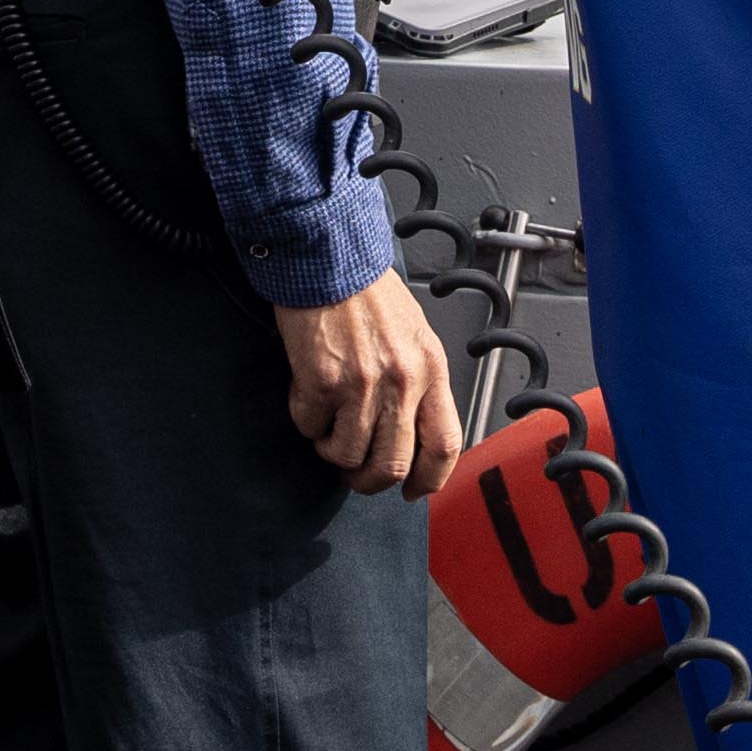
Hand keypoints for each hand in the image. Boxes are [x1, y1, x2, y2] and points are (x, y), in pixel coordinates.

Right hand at [276, 271, 457, 495]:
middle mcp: (402, 381)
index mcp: (431, 369)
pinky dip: (307, 421)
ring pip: (347, 456)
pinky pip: (311, 428)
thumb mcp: (414, 336)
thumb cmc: (368, 294)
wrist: (329, 260)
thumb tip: (411, 433)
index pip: (444, 444)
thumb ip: (419, 383)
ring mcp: (362, 384)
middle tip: (354, 471)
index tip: (412, 490)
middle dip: (368, 480)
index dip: (429, 480)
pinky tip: (309, 395)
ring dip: (332, 451)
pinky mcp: (321, 382)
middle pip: (391, 465)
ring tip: (327, 426)